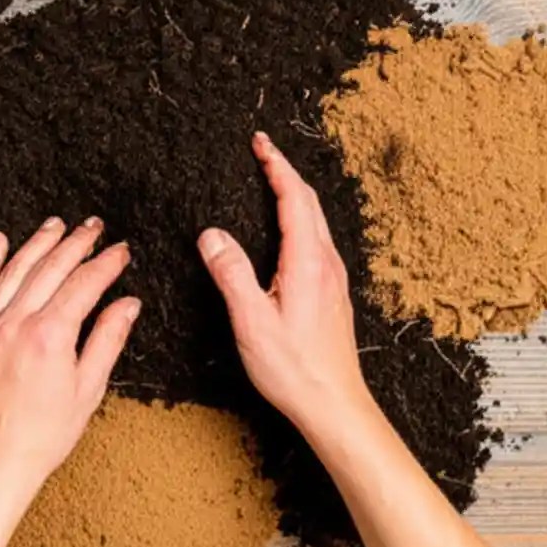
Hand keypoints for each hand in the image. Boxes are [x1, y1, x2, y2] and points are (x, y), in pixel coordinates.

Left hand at [0, 217, 140, 485]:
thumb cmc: (41, 436)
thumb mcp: (87, 390)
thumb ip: (107, 340)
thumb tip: (127, 305)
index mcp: (51, 336)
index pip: (84, 284)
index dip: (107, 264)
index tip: (122, 252)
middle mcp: (16, 323)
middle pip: (51, 267)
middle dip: (77, 243)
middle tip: (96, 227)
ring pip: (16, 269)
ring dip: (38, 242)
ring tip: (57, 225)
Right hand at [198, 132, 368, 428]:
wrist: (334, 404)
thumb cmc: (294, 369)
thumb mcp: (252, 322)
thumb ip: (231, 274)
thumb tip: (212, 234)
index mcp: (307, 262)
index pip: (294, 198)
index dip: (276, 166)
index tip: (259, 142)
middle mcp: (326, 264)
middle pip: (309, 203)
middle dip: (285, 172)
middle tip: (262, 152)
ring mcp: (333, 279)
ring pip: (316, 222)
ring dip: (295, 195)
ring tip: (273, 181)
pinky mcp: (331, 294)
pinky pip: (316, 242)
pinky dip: (300, 220)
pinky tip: (288, 232)